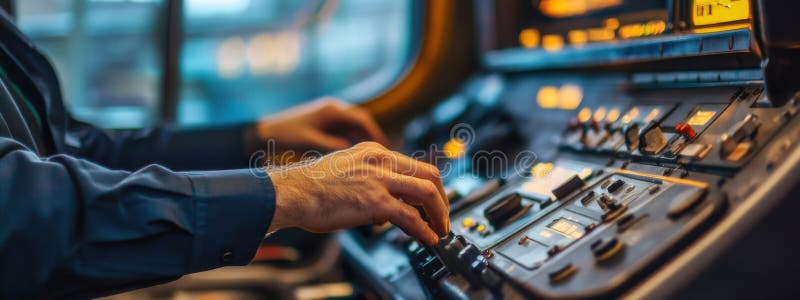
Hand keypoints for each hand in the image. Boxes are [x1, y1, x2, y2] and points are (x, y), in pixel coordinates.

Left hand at [256, 98, 389, 151]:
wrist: (266, 131)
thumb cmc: (286, 135)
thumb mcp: (310, 142)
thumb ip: (332, 145)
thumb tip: (352, 152)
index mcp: (331, 110)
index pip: (362, 119)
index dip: (376, 133)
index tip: (386, 148)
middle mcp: (333, 109)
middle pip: (361, 120)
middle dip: (374, 135)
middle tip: (385, 153)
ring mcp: (329, 114)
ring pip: (354, 126)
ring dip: (364, 138)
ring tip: (375, 156)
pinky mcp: (324, 122)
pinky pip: (345, 129)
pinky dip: (353, 140)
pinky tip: (358, 154)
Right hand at [267, 142, 448, 244]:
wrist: (290, 192)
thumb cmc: (308, 187)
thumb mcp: (345, 173)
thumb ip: (369, 183)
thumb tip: (387, 210)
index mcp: (373, 151)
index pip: (414, 165)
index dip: (429, 186)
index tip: (433, 202)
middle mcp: (380, 160)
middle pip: (429, 174)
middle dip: (442, 198)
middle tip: (443, 216)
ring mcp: (379, 179)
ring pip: (427, 193)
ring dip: (439, 214)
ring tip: (440, 230)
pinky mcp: (375, 201)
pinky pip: (411, 217)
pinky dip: (425, 229)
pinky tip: (428, 238)